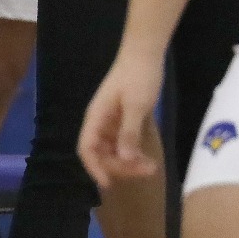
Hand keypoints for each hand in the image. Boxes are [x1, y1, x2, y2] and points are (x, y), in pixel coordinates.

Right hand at [78, 52, 164, 189]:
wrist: (145, 54)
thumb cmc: (138, 77)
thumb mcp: (136, 105)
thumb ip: (129, 132)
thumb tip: (123, 159)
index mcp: (96, 117)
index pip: (86, 148)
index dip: (94, 167)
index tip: (109, 183)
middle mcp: (101, 121)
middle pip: (102, 152)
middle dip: (121, 166)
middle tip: (147, 170)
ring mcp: (112, 121)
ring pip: (114, 149)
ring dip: (129, 161)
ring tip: (151, 165)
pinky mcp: (124, 119)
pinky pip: (124, 142)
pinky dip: (133, 152)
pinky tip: (147, 156)